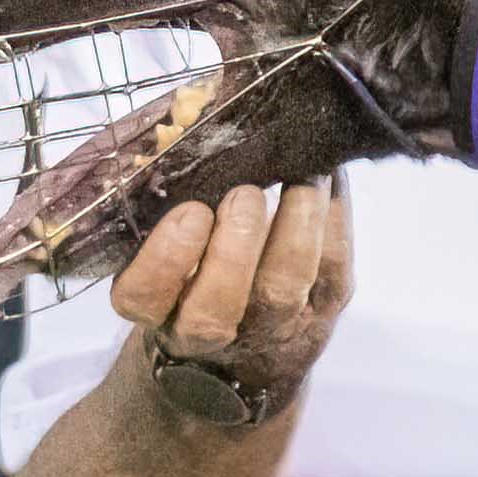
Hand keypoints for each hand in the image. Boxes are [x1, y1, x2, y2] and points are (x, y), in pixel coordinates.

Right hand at [115, 179, 348, 399]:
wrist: (247, 355)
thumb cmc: (193, 277)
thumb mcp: (163, 255)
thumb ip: (161, 208)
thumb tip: (180, 121)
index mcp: (157, 310)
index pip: (143, 296)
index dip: (166, 258)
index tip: (190, 212)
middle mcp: (208, 332)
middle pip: (216, 308)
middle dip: (234, 247)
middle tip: (245, 194)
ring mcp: (269, 328)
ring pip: (282, 288)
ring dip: (296, 226)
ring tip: (302, 177)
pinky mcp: (321, 313)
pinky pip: (333, 269)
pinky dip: (334, 218)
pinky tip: (329, 176)